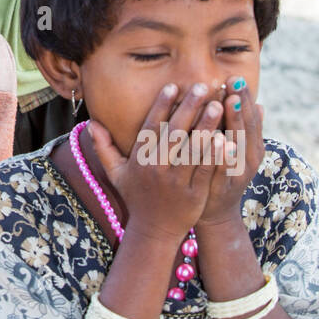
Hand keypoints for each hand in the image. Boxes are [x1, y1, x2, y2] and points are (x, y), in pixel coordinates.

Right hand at [89, 82, 228, 242]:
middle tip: (202, 86)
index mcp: (140, 160)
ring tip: (219, 106)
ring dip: (206, 126)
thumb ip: (104, 147)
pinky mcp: (195, 194)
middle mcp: (157, 168)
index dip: (162, 106)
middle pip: (175, 133)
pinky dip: (216, 154)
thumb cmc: (137, 197)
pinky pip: (206, 170)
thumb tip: (91, 122)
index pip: (152, 127)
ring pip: (193, 149)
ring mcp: (177, 181)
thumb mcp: (116, 173)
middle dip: (189, 107)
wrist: (154, 231)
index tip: (173, 86)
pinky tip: (226, 138)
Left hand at [197, 78, 264, 226]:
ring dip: (235, 123)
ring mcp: (238, 173)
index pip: (250, 118)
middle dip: (240, 104)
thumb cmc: (221, 172)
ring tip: (229, 102)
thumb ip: (244, 128)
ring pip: (238, 144)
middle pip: (246, 127)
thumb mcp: (237, 149)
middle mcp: (249, 159)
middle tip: (233, 82)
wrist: (213, 211)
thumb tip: (260, 103)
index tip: (235, 77)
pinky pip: (224, 167)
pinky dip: (223, 153)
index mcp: (252, 147)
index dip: (244, 98)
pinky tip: (219, 138)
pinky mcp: (224, 186)